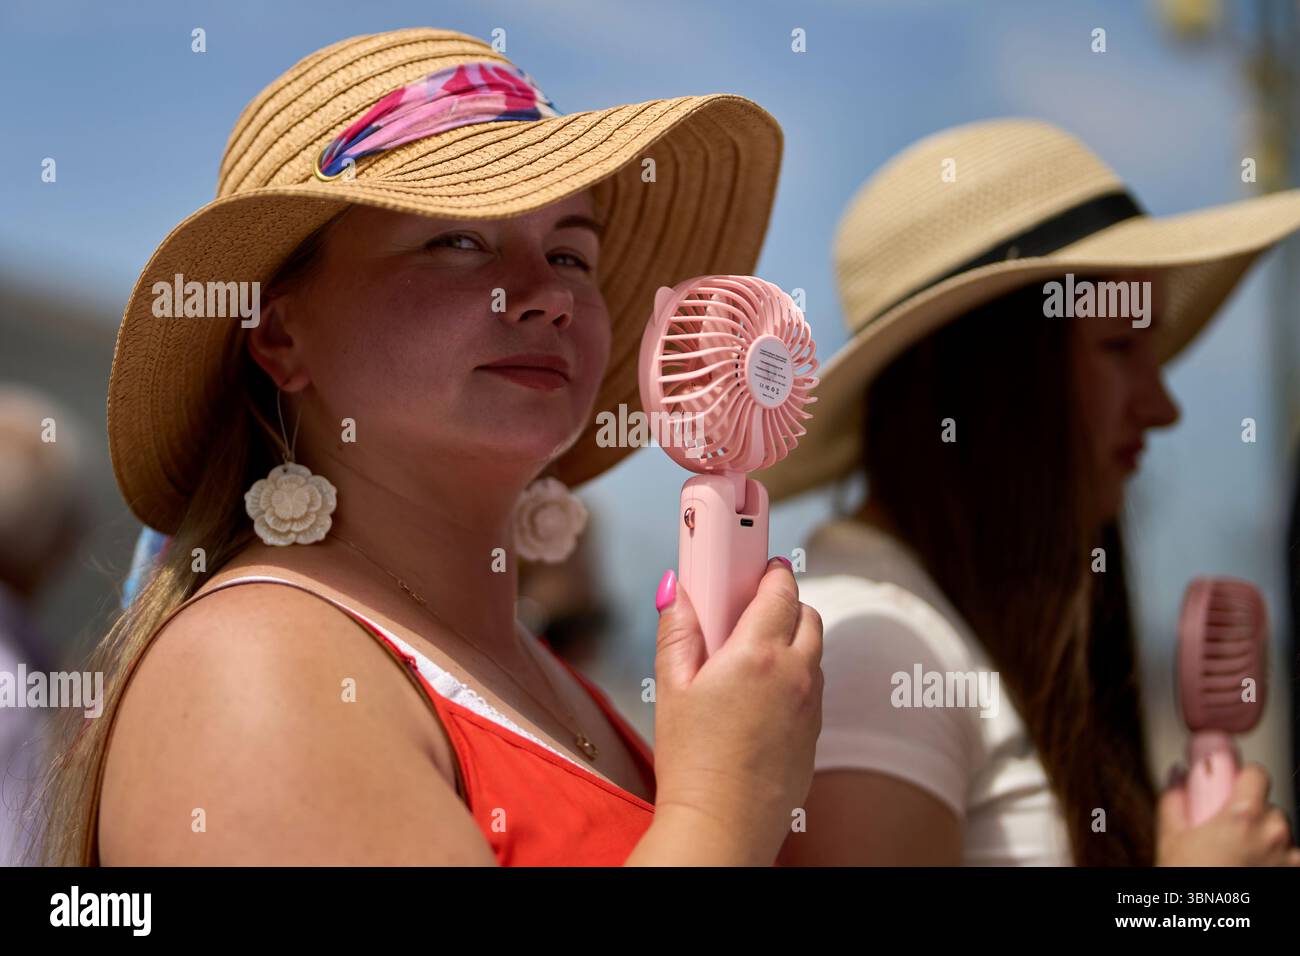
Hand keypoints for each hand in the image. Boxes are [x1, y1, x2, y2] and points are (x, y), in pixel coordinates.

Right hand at [649, 558, 822, 863]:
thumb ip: (677, 630)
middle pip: (807, 615)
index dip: (772, 570)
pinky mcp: (816, 734)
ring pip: (815, 652)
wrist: (722, 825)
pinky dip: (796, 678)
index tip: (760, 565)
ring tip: (750, 658)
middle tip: (751, 611)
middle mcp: (795, 674)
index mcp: (757, 654)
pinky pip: (814, 689)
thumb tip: (676, 588)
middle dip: (785, 604)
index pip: (781, 589)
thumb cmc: (692, 760)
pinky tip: (760, 698)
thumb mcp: (671, 687)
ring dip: (792, 642)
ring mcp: (812, 706)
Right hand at [1157, 762, 1299, 865]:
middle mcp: (1273, 834)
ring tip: (1240, 857)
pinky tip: (1253, 869)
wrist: (1207, 918)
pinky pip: (1290, 859)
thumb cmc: (1190, 879)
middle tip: (1227, 829)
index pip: (1256, 773)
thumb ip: (1174, 800)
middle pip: (1269, 807)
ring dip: (1265, 840)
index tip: (1232, 782)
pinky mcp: (1294, 876)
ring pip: (1282, 836)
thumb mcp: (1170, 838)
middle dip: (1251, 814)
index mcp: (1243, 816)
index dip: (1243, 776)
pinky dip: (1276, 861)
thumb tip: (1177, 778)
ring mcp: (1289, 859)